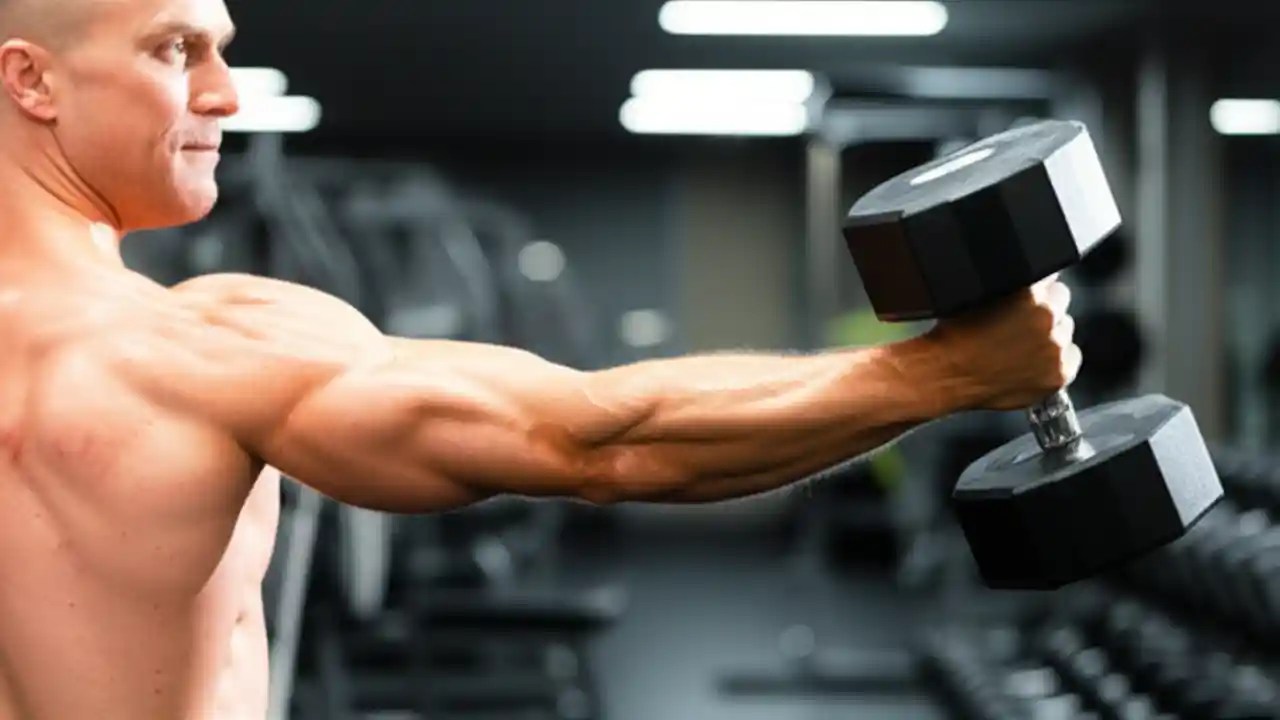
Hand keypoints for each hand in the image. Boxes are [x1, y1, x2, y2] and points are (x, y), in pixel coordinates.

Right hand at [924, 276, 1080, 411]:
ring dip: (1050, 334)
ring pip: (1066, 329)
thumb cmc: (954, 337)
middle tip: (1020, 322)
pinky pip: (1070, 359)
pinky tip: (1031, 362)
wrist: (945, 373)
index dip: (1036, 285)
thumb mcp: (977, 293)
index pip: (1049, 274)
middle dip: (1045, 307)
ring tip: (1021, 345)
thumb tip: (1034, 279)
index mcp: (1029, 292)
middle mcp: (1046, 318)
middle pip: (1061, 299)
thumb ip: (1012, 282)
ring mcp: (1055, 349)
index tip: (1026, 295)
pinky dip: (1055, 360)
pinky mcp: (1058, 375)